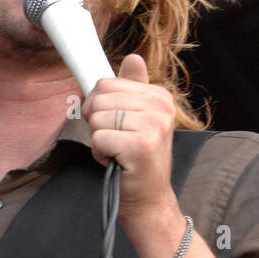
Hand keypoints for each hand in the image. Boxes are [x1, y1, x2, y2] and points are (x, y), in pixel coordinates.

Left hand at [82, 54, 177, 222]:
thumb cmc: (136, 159)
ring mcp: (153, 125)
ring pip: (97, 119)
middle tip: (115, 142)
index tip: (115, 125)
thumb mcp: (135, 118)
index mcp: (160, 96)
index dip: (99, 106)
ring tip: (118, 152)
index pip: (106, 82)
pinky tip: (117, 162)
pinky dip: (100, 154)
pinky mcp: (141, 145)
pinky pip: (98, 138)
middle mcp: (161, 107)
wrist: (148, 199)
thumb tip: (133, 58)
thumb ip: (132, 88)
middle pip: (99, 97)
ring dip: (99, 140)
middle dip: (97, 123)